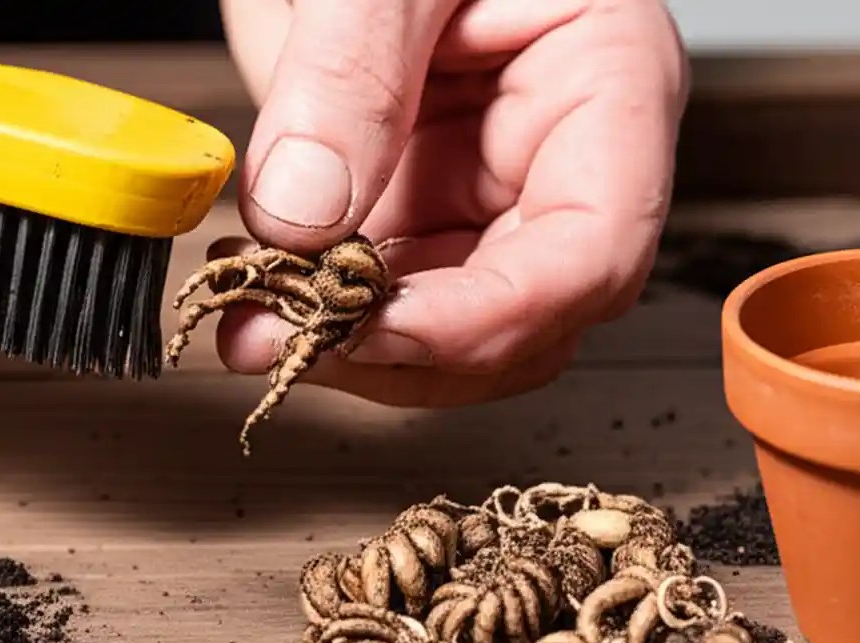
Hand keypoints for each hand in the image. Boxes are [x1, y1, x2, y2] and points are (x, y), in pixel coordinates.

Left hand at [217, 0, 688, 406]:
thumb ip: (351, 75)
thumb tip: (305, 215)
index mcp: (606, 82)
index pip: (590, 248)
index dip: (489, 315)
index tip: (376, 332)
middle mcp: (556, 155)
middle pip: (524, 317)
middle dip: (406, 349)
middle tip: (290, 341)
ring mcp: (483, 187)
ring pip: (451, 329)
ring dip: (354, 352)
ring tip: (253, 322)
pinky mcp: (415, 202)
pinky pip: (385, 297)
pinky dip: (321, 316)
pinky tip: (258, 299)